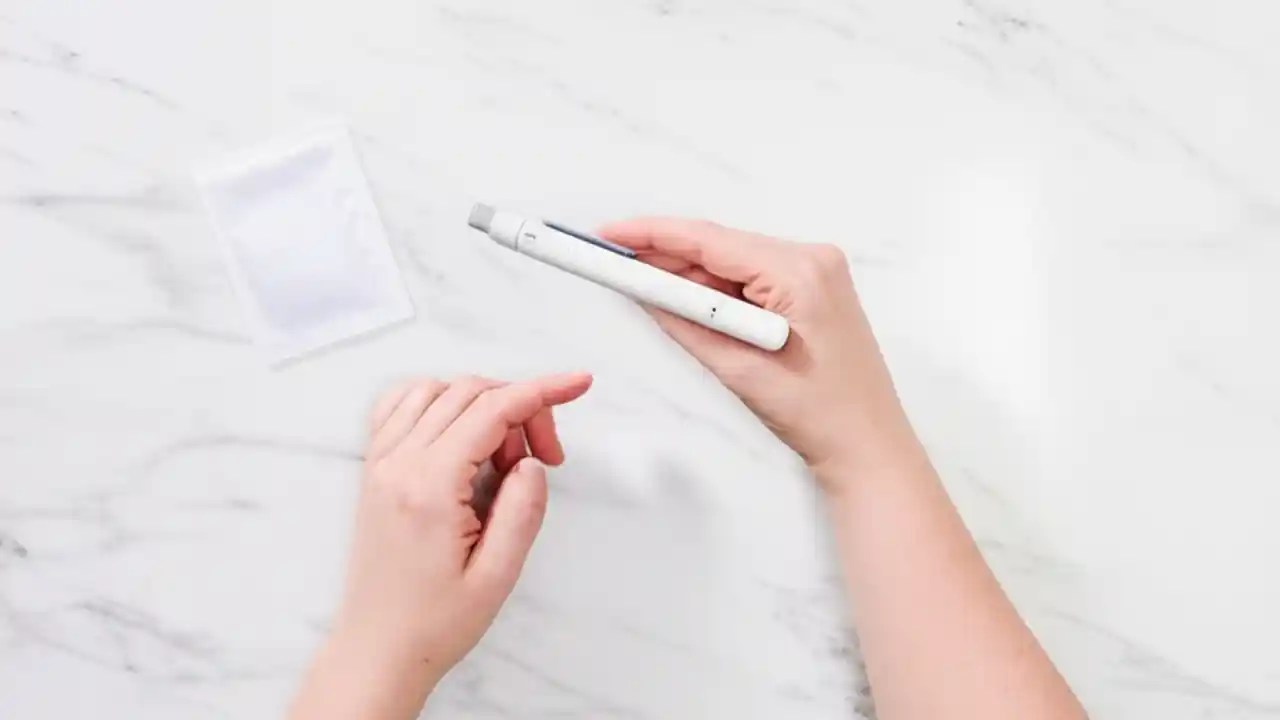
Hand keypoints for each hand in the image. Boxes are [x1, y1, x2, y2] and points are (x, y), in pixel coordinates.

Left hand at [290, 373, 592, 719]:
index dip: (542, 391)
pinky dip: (438, 402)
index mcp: (429, 487)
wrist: (378, 650)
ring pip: (437, 390)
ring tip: (502, 459)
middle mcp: (397, 464)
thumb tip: (531, 461)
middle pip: (469, 394)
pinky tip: (462, 434)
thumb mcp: (497, 575)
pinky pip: (402, 405)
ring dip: (482, 406)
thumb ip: (521, 509)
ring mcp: (379, 462)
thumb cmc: (435, 622)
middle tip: (545, 460)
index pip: (492, 410)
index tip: (578, 383)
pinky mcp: (373, 469)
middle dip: (520, 410)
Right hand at [599, 218, 910, 489]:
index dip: (652, 235)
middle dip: (666, 256)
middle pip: (720, 246)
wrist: (868, 447)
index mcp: (800, 271)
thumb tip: (644, 289)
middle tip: (614, 263)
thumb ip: (686, 320)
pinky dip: (718, 288)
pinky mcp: (814, 289)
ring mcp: (817, 272)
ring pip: (734, 262)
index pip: (709, 241)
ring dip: (690, 275)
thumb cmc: (818, 414)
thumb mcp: (738, 368)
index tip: (609, 235)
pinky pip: (753, 278)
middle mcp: (812, 258)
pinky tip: (687, 299)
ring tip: (642, 286)